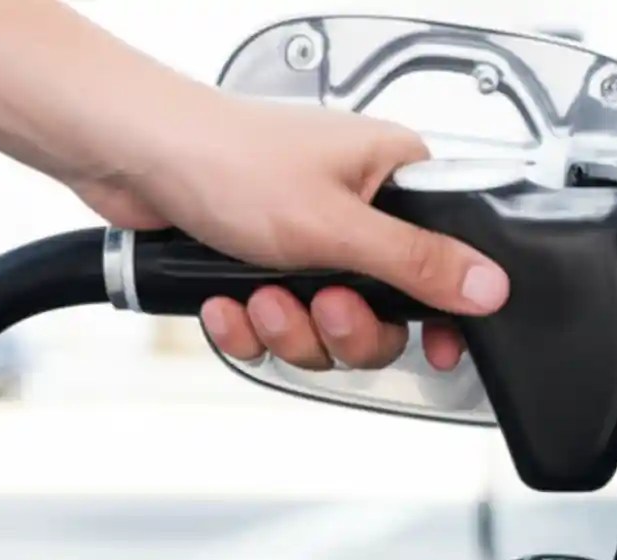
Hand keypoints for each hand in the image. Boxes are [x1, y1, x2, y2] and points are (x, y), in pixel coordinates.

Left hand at [71, 95, 508, 371]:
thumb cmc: (224, 157)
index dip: (444, 310)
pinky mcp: (265, 265)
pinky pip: (280, 324)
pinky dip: (252, 325)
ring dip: (291, 327)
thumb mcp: (336, 223)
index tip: (441, 348)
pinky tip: (228, 301)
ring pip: (328, 327)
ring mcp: (309, 241)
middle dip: (346, 325)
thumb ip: (418, 263)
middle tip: (321, 307)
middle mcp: (357, 210)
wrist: (127, 154)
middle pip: (387, 309)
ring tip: (259, 299)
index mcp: (393, 178)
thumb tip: (490, 285)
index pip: (449, 256)